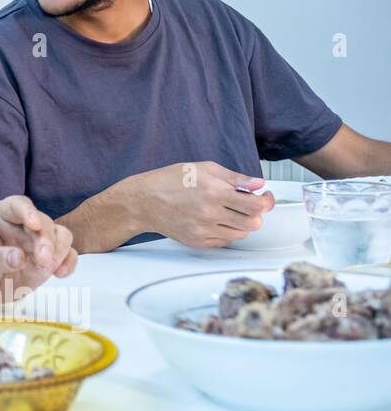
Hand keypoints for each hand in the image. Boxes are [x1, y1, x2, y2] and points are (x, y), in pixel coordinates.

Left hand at [0, 196, 76, 302]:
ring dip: (59, 250)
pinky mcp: (51, 259)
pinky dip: (68, 263)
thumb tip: (18, 258)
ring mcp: (39, 241)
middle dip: (46, 240)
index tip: (33, 224)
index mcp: (2, 216)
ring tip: (45, 268)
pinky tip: (60, 274)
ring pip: (61, 234)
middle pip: (44, 222)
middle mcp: (24, 225)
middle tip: (42, 260)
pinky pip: (68, 255)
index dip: (27, 211)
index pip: (17, 205)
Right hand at [134, 162, 274, 247]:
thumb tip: (258, 184)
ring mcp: (203, 230)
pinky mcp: (198, 241)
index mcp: (214, 192)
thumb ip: (234, 178)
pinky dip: (227, 232)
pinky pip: (225, 241)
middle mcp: (210, 214)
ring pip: (241, 234)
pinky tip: (217, 220)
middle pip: (253, 223)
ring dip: (242, 223)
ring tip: (229, 212)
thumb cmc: (170, 181)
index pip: (256, 205)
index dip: (266, 201)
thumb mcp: (202, 168)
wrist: (143, 201)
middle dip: (255, 213)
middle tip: (248, 205)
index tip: (264, 197)